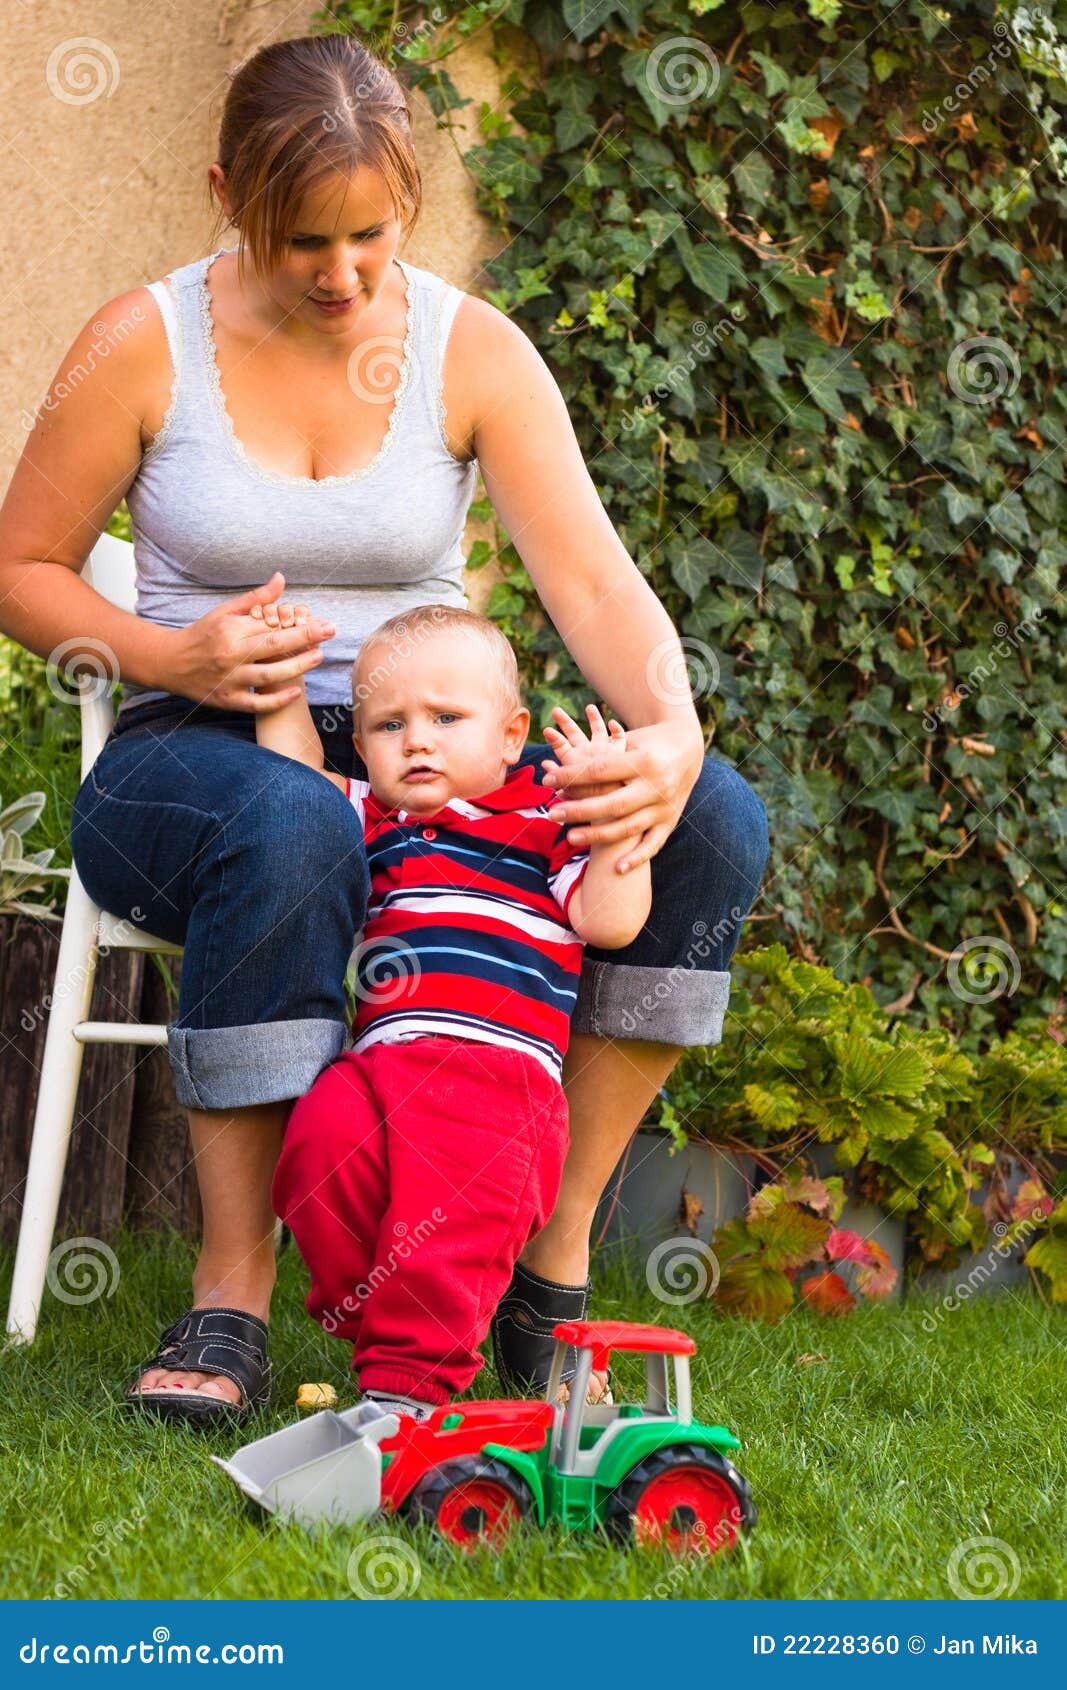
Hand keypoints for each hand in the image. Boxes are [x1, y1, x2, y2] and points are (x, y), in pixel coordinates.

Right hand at [166, 572, 333, 713]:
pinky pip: (256, 704)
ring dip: (296, 666)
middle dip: (304, 637)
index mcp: (230, 630)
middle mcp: (229, 654)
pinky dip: (276, 700)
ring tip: (318, 656)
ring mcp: (229, 679)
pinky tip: (296, 692)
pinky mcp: (227, 700)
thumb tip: (281, 579)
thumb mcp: (225, 611)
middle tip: (330, 631)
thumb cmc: (202, 634)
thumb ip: (256, 598)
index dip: (298, 623)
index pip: (270, 625)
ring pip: (268, 676)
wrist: (170, 662)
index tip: (321, 621)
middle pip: (272, 646)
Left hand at [542, 717, 704, 873]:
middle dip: (579, 810)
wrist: (687, 749)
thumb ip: (600, 754)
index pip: (600, 771)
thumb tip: (563, 767)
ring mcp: (664, 806)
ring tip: (569, 837)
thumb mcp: (627, 740)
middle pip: (612, 803)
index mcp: (643, 761)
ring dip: (598, 835)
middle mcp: (656, 786)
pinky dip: (638, 858)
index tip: (547, 779)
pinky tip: (617, 869)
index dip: (571, 776)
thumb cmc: (647, 742)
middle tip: (552, 813)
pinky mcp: (670, 821)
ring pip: (628, 827)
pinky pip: (654, 844)